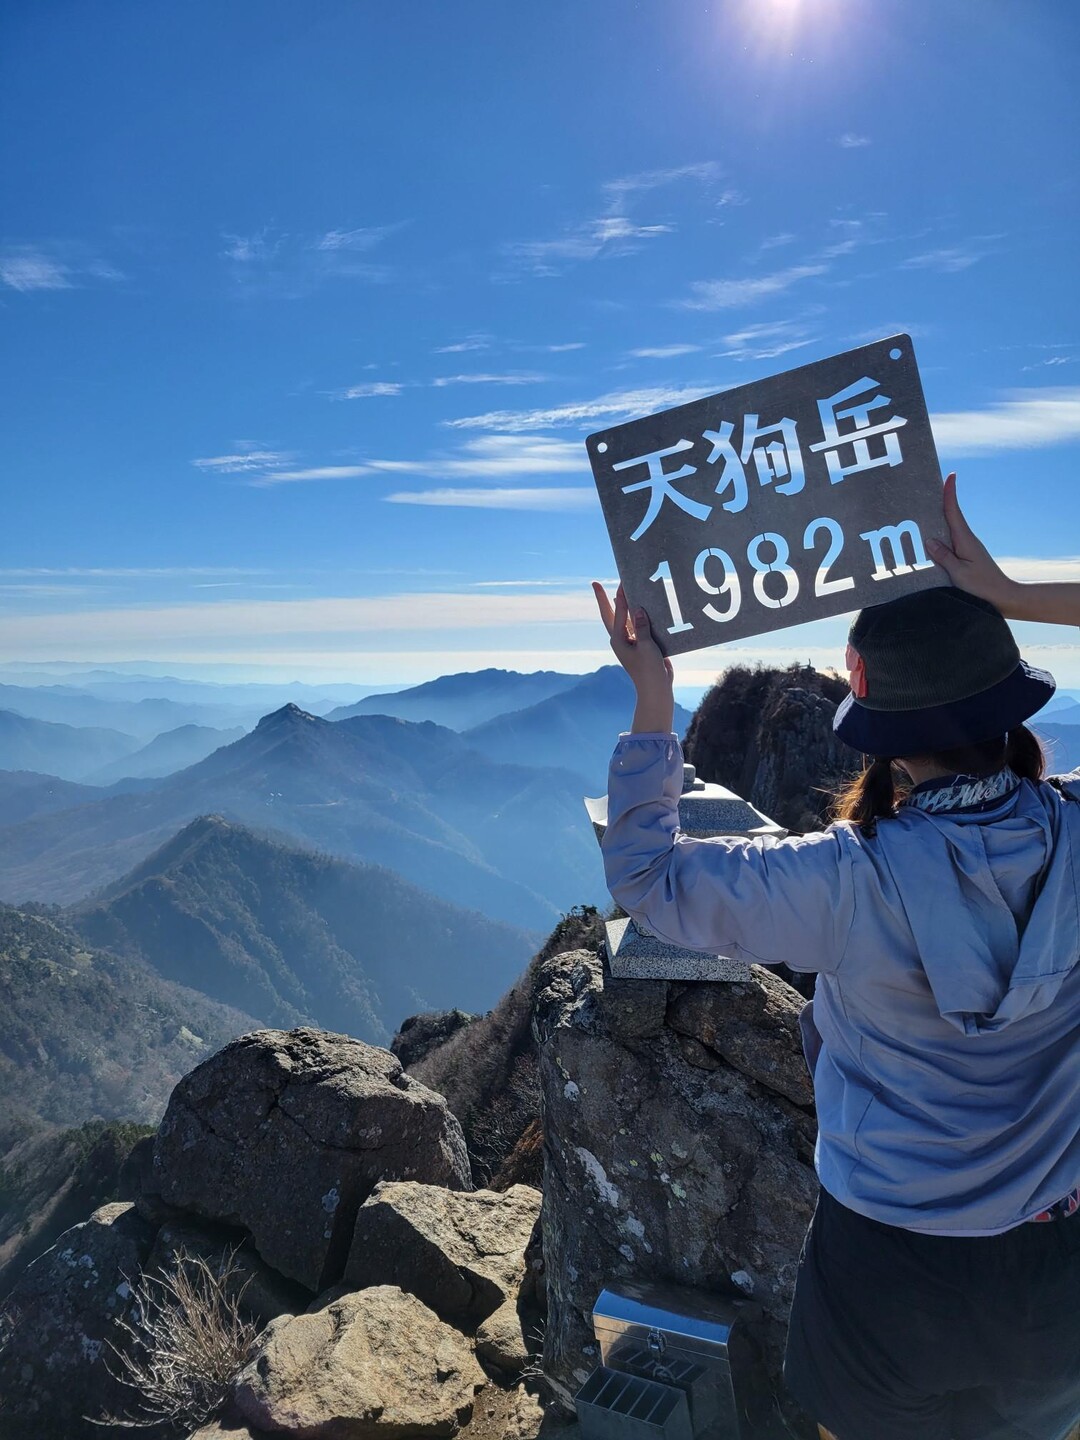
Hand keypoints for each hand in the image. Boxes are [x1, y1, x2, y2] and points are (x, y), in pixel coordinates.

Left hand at [593, 581, 674, 732]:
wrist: (656, 689)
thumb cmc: (648, 670)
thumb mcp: (646, 647)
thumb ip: (642, 627)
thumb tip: (638, 609)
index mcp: (618, 640)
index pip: (617, 613)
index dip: (620, 597)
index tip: (622, 582)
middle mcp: (621, 638)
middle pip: (611, 614)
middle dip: (604, 599)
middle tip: (595, 584)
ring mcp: (631, 641)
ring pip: (626, 618)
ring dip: (625, 604)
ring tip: (623, 588)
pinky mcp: (642, 643)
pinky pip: (639, 625)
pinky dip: (641, 615)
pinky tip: (646, 606)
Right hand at [927, 473, 1018, 612]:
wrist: (1002, 596)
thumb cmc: (981, 586)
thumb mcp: (959, 573)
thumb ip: (944, 556)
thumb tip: (930, 540)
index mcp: (964, 539)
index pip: (954, 512)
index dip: (950, 493)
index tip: (950, 476)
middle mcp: (966, 539)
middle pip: (950, 515)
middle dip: (941, 499)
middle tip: (928, 485)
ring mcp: (965, 547)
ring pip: (948, 527)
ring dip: (938, 516)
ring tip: (921, 508)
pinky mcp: (964, 555)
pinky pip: (949, 540)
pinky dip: (939, 533)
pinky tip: (929, 537)